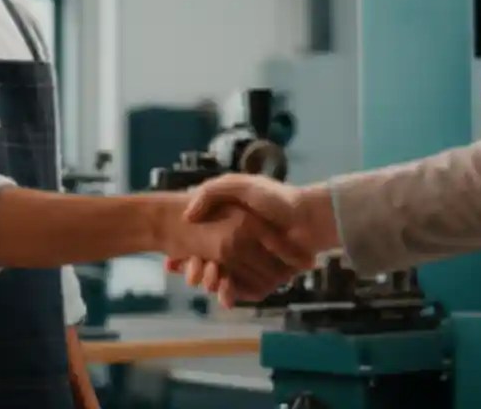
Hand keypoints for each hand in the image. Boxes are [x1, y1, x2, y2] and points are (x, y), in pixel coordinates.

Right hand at [166, 175, 338, 305]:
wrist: (309, 217)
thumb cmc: (275, 198)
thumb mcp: (238, 185)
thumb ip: (212, 193)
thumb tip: (188, 215)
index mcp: (230, 227)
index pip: (200, 244)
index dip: (185, 253)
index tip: (171, 259)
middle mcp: (238, 247)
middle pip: (208, 264)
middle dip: (194, 269)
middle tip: (184, 270)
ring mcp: (251, 265)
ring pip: (222, 279)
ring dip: (210, 282)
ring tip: (202, 279)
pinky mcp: (264, 280)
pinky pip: (243, 291)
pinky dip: (232, 294)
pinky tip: (224, 293)